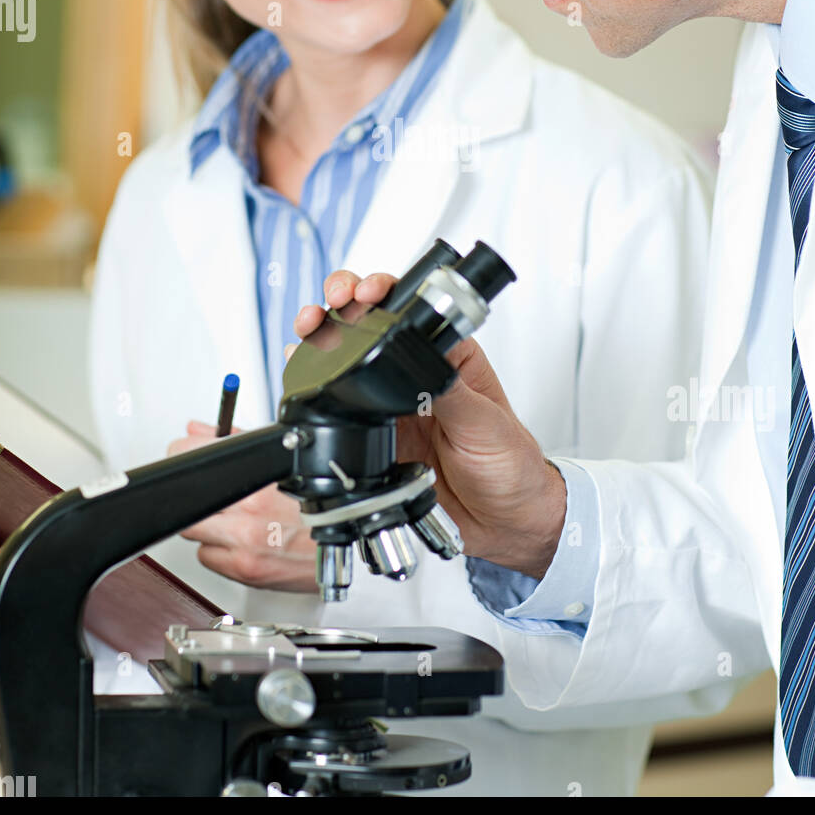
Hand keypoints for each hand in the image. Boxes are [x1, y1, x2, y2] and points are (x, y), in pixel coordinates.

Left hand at [166, 421, 318, 592]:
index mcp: (257, 476)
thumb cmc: (313, 505)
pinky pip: (207, 557)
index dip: (182, 457)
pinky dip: (217, 552)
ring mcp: (244, 541)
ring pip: (193, 531)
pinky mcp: (244, 568)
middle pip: (189, 500)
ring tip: (233, 523)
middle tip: (218, 500)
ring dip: (208, 527)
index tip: (184, 459)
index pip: (193, 458)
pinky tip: (239, 544)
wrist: (340, 543)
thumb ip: (232, 443)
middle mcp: (249, 508)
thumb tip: (196, 432)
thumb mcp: (277, 460)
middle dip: (199, 499)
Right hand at [290, 272, 566, 579]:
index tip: (367, 293)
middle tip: (330, 304)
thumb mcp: (485, 423)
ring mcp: (391, 406)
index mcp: (449, 356)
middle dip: (341, 306)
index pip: (411, 309)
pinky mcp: (374, 438)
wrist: (503, 523)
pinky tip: (303, 380)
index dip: (382, 291)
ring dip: (321, 342)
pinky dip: (316, 392)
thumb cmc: (511, 465)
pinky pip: (340, 411)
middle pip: (370, 328)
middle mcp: (416, 374)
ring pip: (348, 364)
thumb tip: (419, 365)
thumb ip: (449, 392)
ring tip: (306, 332)